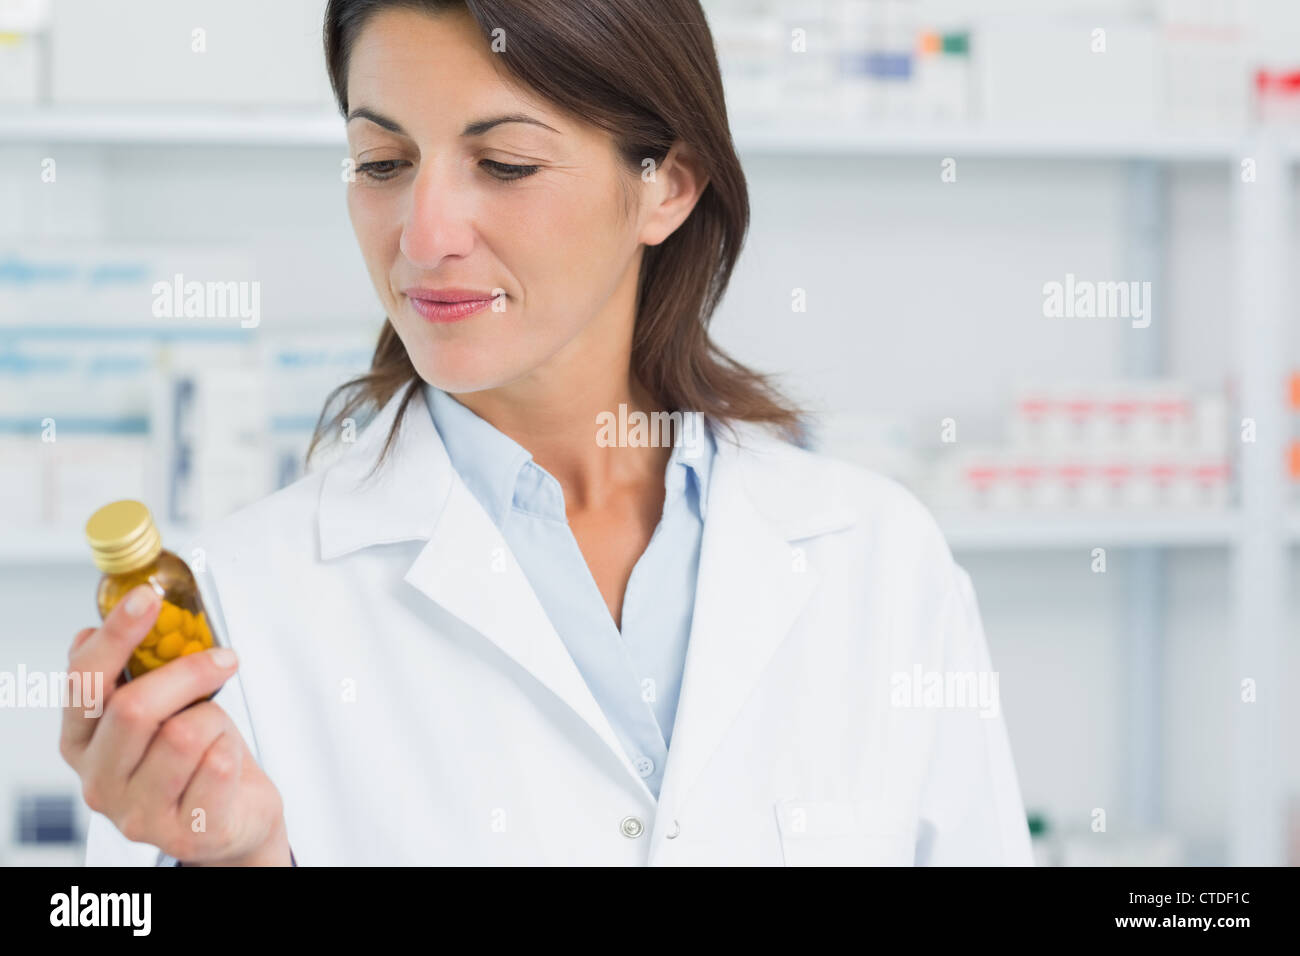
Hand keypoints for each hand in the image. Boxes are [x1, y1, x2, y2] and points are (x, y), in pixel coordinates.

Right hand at [60, 584, 290, 865]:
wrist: (233, 818)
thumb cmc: (196, 756)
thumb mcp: (160, 710)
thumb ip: (132, 672)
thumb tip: (110, 618)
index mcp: (81, 743)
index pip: (85, 682)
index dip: (116, 636)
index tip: (147, 597)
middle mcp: (99, 781)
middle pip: (135, 708)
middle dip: (188, 673)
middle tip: (224, 659)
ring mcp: (137, 814)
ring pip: (184, 734)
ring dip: (215, 721)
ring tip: (216, 734)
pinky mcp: (184, 833)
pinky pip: (218, 764)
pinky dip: (233, 752)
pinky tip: (225, 766)